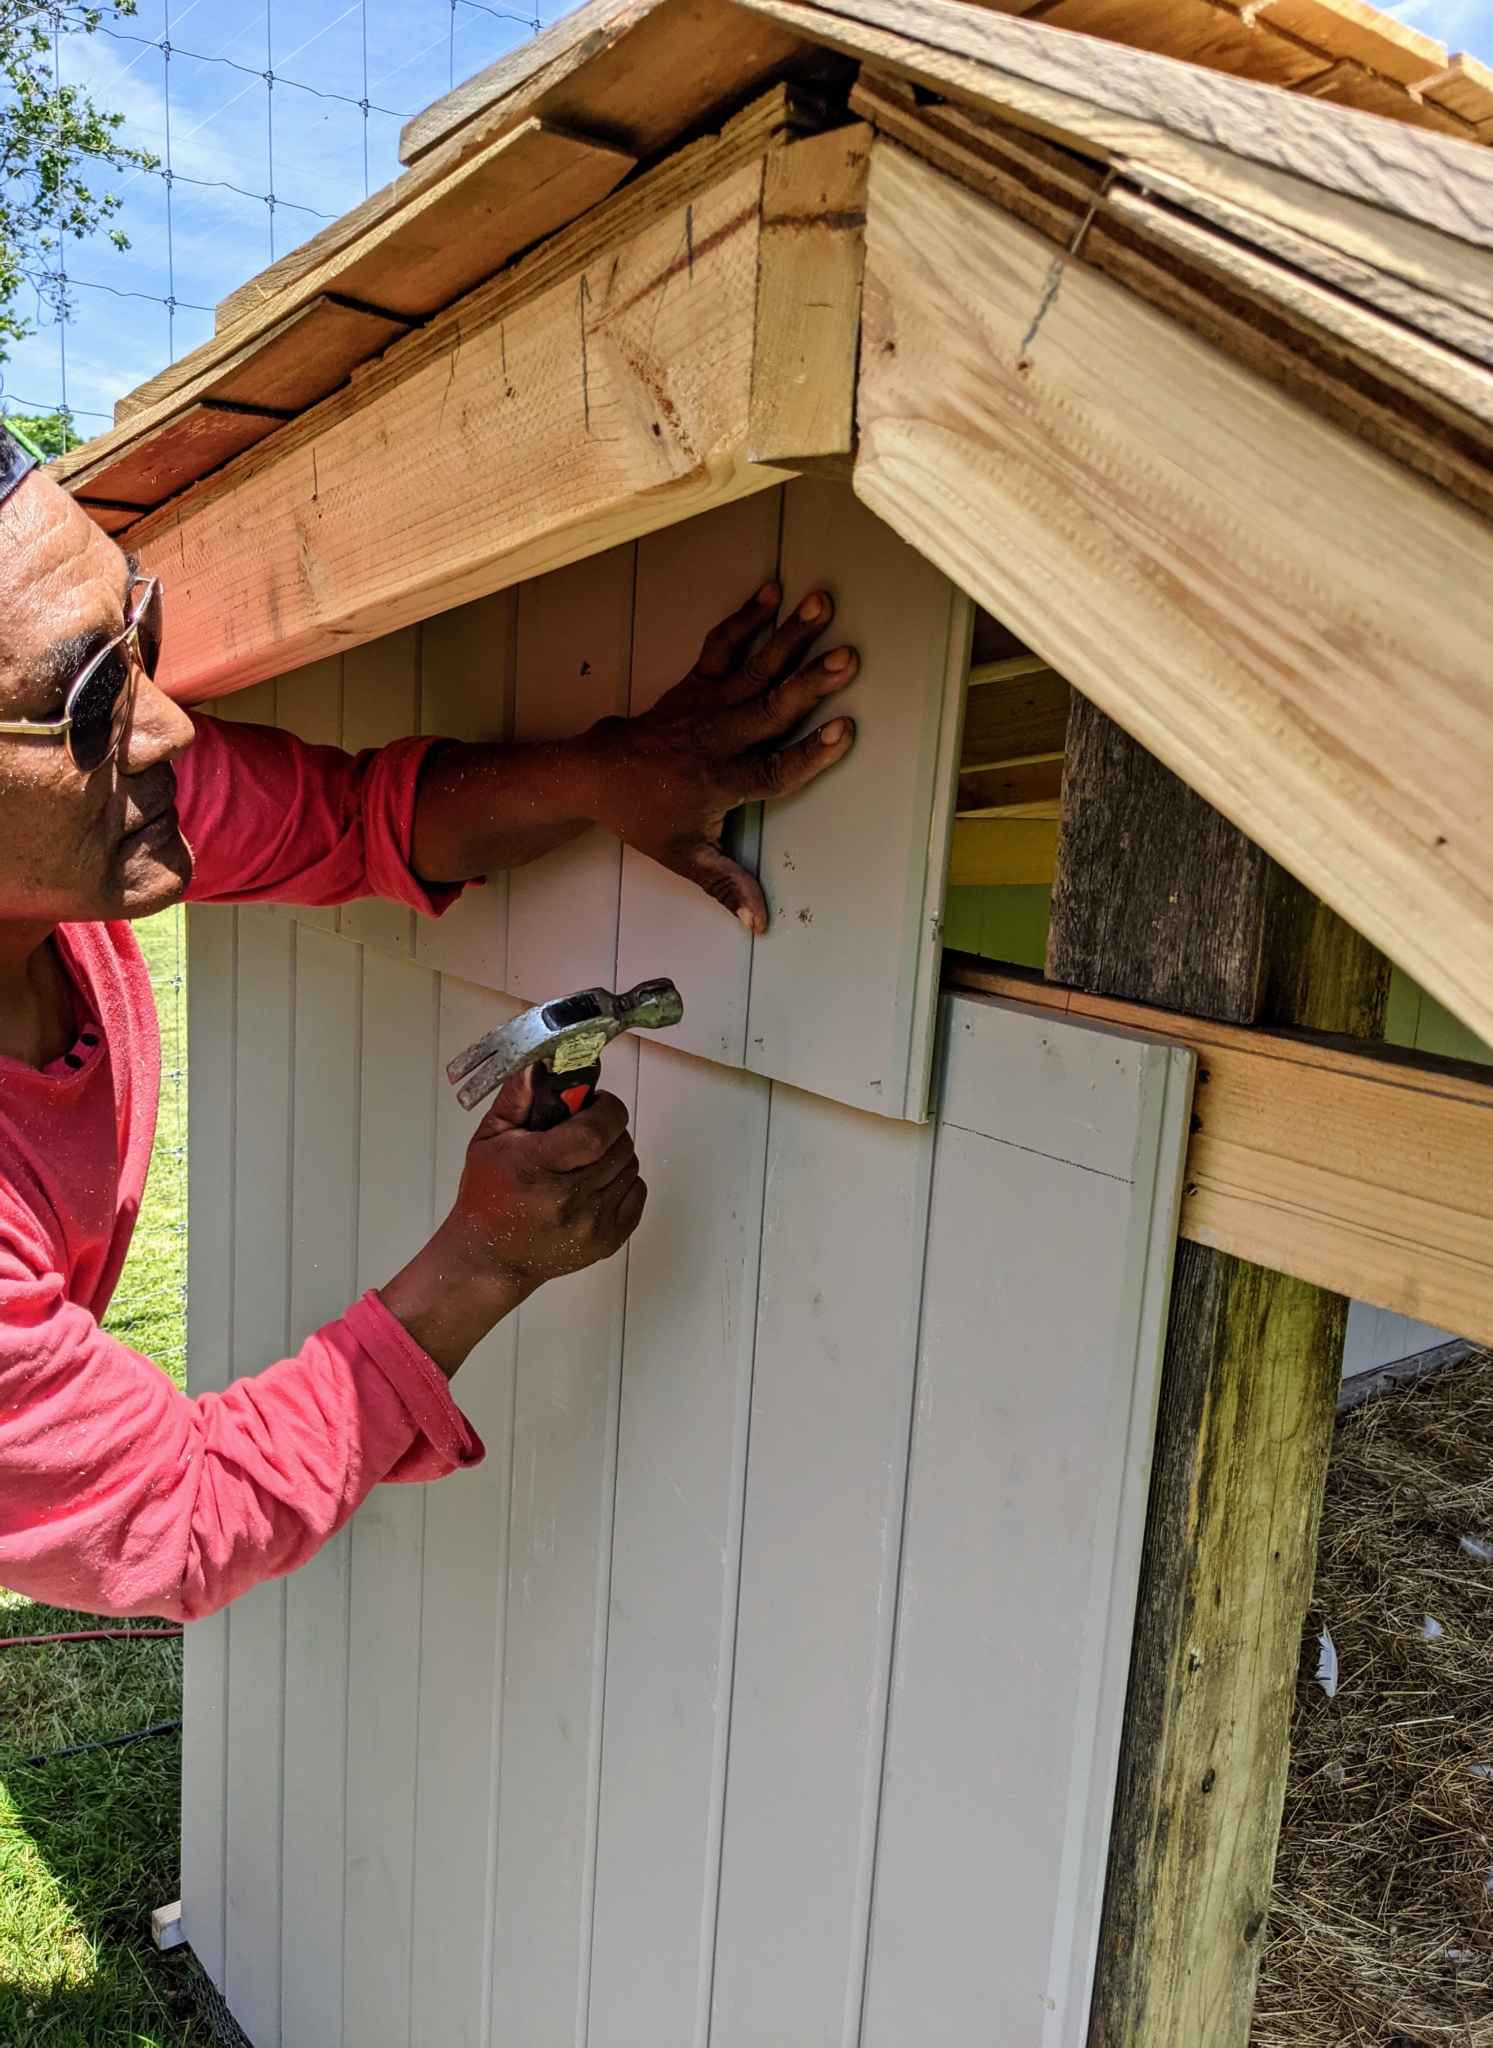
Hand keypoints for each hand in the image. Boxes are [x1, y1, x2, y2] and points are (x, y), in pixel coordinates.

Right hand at [379, 1071, 645, 1373]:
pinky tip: (594, 1184)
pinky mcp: (608, 1241)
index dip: (606, 1110)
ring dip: (614, 1155)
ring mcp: (591, 1225)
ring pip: (631, 1166)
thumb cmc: (487, 1196)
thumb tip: (540, 1062)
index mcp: (535, 1169)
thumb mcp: (489, 1139)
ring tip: (585, 1160)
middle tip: (586, 1131)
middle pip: (620, 1145)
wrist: (490, 1258)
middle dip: (609, 1129)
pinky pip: (637, 1192)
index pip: (596, 1131)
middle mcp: (567, 1200)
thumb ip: (517, 1097)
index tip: (596, 1104)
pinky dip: (621, 1182)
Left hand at [579, 581, 856, 932]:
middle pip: (770, 708)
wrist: (596, 773)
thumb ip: (724, 886)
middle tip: (846, 657)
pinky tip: (772, 589)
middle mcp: (717, 738)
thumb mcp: (683, 856)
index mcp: (721, 782)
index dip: (810, 754)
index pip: (774, 770)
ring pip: (753, 667)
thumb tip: (760, 924)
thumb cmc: (644, 817)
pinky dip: (745, 616)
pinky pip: (722, 644)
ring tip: (820, 604)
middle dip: (810, 683)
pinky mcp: (694, 682)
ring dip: (788, 635)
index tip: (844, 732)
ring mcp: (706, 705)